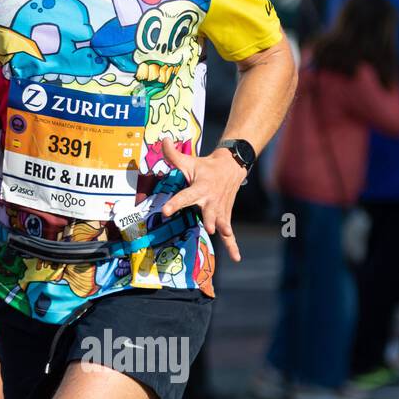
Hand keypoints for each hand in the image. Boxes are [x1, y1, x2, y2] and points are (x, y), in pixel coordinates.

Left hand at [158, 138, 247, 261]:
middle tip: (208, 226)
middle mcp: (211, 200)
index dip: (176, 203)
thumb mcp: (188, 160)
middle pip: (209, 211)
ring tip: (224, 235)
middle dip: (208, 218)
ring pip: (221, 221)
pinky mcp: (225, 216)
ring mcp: (220, 209)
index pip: (185, 196)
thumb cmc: (205, 167)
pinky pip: (230, 233)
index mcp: (200, 187)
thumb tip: (162, 139)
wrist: (231, 167)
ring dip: (223, 228)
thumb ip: (172, 154)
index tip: (166, 211)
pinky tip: (237, 258)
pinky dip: (233, 246)